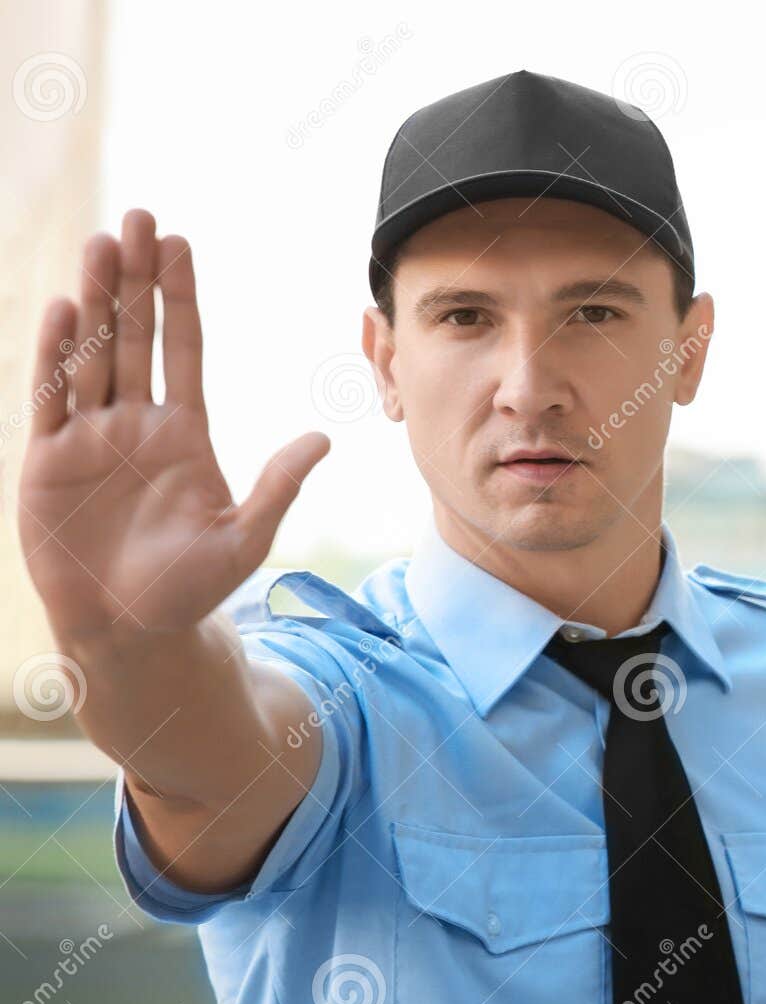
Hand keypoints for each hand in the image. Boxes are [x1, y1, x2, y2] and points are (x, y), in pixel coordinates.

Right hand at [18, 209, 330, 641]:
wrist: (131, 630)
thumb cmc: (191, 589)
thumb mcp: (244, 538)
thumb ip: (278, 486)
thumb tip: (323, 437)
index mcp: (184, 433)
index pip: (184, 348)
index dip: (180, 296)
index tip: (180, 243)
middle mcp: (135, 424)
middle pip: (135, 336)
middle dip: (135, 278)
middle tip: (137, 217)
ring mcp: (88, 438)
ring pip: (92, 354)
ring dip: (94, 299)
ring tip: (100, 242)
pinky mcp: (48, 462)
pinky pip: (51, 399)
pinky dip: (56, 355)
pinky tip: (64, 309)